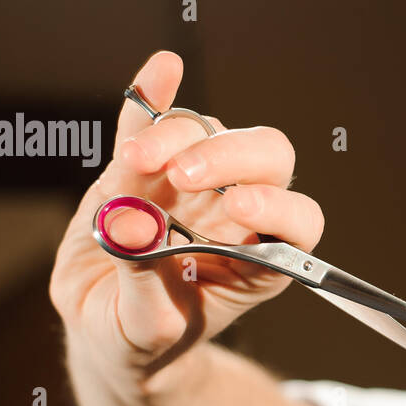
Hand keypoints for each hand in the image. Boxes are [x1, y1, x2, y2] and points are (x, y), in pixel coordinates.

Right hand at [50, 51, 323, 377]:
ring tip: (135, 163)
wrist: (107, 330)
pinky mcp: (140, 167)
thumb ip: (144, 282)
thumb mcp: (145, 329)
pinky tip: (161, 68)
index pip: (297, 220)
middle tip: (182, 176)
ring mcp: (191, 183)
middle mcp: (236, 211)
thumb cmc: (144, 337)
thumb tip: (132, 223)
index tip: (239, 207)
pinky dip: (153, 96)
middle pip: (267, 159)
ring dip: (175, 136)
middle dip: (229, 155)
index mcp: (259, 258)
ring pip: (206, 133)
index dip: (277, 206)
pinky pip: (152, 121)